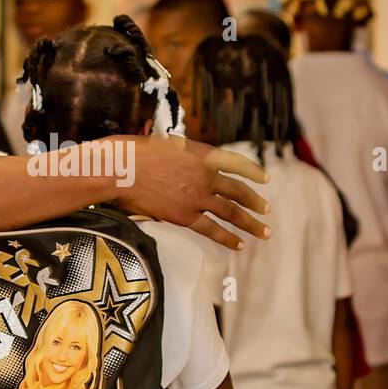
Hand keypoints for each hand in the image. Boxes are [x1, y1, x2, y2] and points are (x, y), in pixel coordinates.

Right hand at [115, 135, 270, 250]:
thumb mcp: (169, 144)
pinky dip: (227, 237)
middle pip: (238, 191)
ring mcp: (196, 197)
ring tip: (264, 232)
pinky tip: (238, 244)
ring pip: (231, 212)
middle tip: (267, 210)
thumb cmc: (136, 152)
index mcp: (203, 155)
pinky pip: (211, 229)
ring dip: (250, 223)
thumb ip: (186, 156)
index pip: (237, 163)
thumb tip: (191, 166)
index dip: (253, 172)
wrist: (120, 170)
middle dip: (255, 202)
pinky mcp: (184, 216)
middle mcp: (205, 176)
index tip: (265, 179)